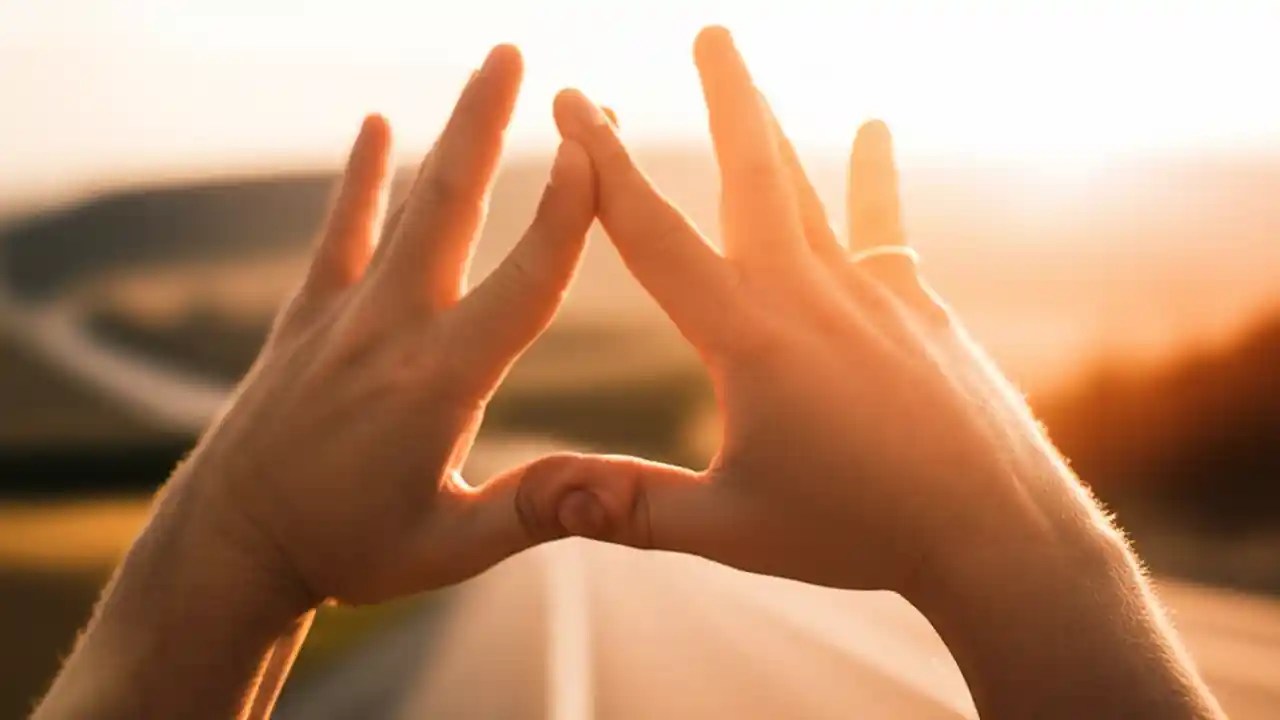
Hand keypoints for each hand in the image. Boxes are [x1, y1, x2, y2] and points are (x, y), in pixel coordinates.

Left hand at [169, 45, 594, 606]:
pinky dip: (360, 178)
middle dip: (493, 126)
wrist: (231, 545)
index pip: (523, 284)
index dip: (565, 215)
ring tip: (488, 69)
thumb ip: (533, 510)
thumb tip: (617, 490)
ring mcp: (343, 314)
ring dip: (450, 134)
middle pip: (455, 207)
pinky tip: (375, 125)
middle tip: (525, 60)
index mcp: (440, 382)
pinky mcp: (307, 316)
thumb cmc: (348, 550)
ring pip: (406, 205)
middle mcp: (391, 329)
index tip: (594, 149)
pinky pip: (339, 232)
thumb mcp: (450, 549)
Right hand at [529, 27, 1115, 597]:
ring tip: (745, 70)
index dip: (602, 165)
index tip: (574, 102)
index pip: (653, 234)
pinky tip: (874, 129)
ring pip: (808, 187)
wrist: (993, 530)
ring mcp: (869, 291)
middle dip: (724, 98)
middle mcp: (805, 293)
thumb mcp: (728, 528)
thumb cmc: (858, 532)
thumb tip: (541, 494)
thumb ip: (629, 505)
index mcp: (745, 338)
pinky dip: (872, 178)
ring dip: (773, 125)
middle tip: (710, 31)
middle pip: (751, 172)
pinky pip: (883, 226)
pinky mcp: (917, 305)